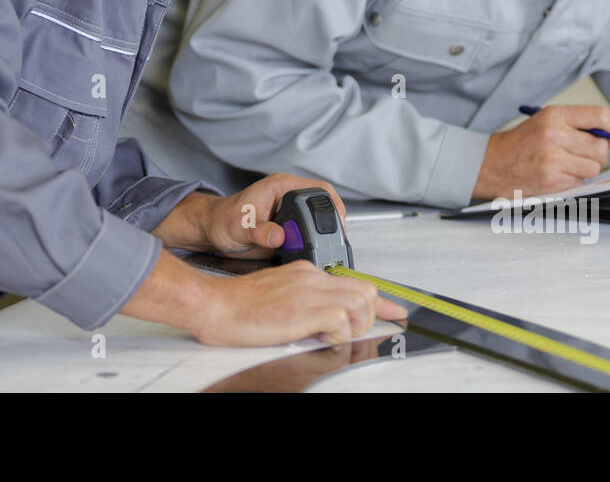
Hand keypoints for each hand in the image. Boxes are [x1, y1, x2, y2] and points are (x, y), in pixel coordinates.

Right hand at [191, 260, 406, 346]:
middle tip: (351, 332)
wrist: (214, 305)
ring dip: (355, 325)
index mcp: (305, 272)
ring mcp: (308, 291)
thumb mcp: (279, 295)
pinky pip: (340, 321)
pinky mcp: (302, 310)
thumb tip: (326, 319)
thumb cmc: (239, 305)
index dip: (380, 301)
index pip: (353, 281)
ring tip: (332, 335)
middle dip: (369, 316)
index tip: (395, 311)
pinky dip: (338, 335)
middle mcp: (311, 277)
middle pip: (365, 290)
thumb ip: (304, 300)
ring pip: (360, 302)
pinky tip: (319, 338)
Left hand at [202, 172, 348, 259]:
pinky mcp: (290, 229)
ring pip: (320, 221)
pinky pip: (310, 235)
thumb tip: (279, 236)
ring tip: (326, 251)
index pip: (318, 189)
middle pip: (325, 206)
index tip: (338, 224)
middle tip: (334, 243)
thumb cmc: (223, 220)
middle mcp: (290, 197)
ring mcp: (292, 214)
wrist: (214, 230)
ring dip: (325, 236)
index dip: (333, 204)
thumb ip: (258, 231)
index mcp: (281, 187)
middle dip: (333, 224)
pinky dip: (315, 244)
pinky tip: (315, 255)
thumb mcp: (239, 226)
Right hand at [473, 105, 609, 198]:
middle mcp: (554, 135)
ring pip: (593, 167)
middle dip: (598, 153)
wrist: (491, 163)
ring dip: (586, 168)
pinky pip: (580, 181)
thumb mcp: (547, 121)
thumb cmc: (521, 143)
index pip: (599, 116)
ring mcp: (553, 159)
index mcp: (554, 115)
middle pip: (600, 146)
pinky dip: (573, 179)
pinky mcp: (551, 179)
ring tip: (565, 163)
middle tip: (583, 153)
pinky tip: (556, 173)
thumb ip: (578, 125)